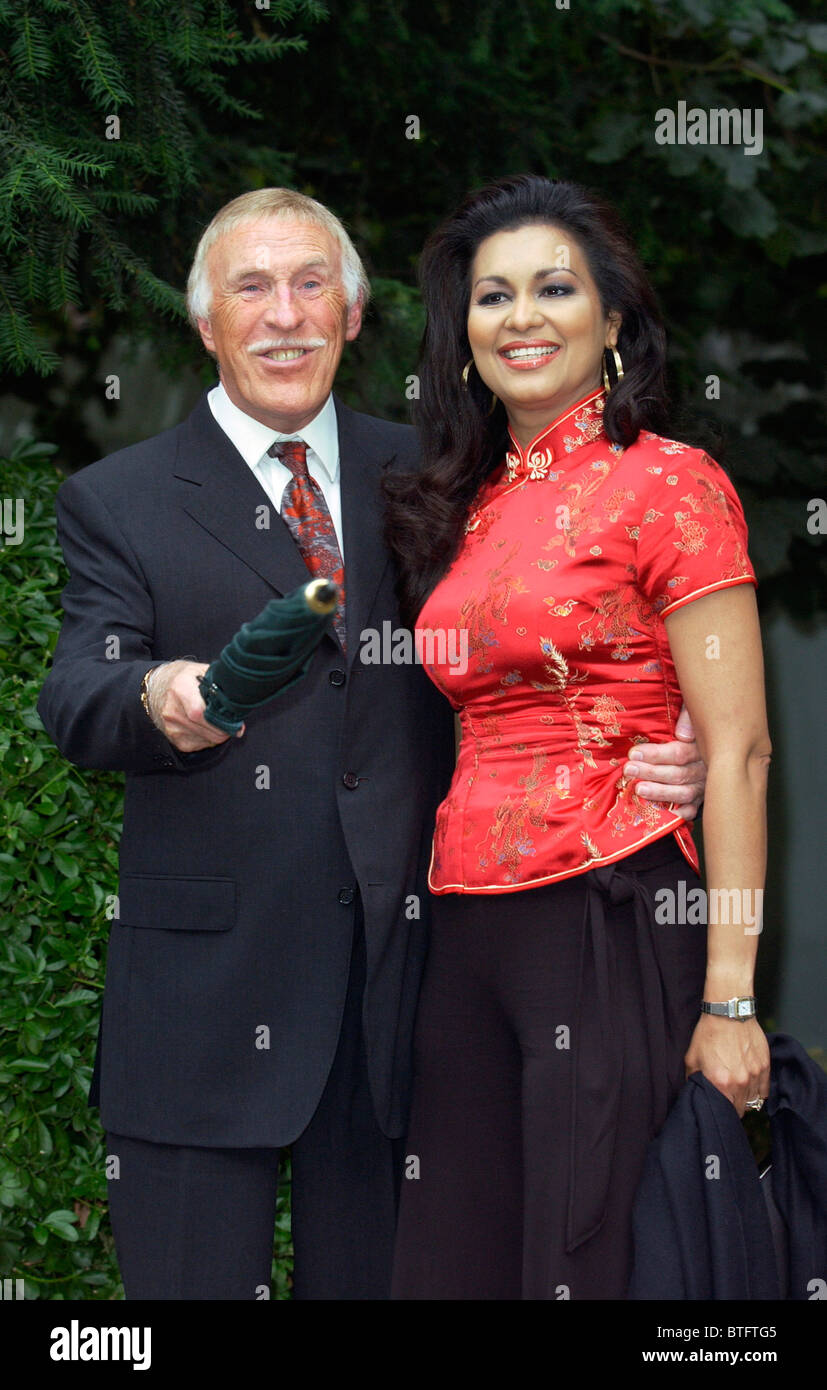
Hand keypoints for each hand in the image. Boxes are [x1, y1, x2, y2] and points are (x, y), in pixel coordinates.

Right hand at [146, 660, 244, 751]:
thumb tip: (239, 703)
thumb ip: (221, 686)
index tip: (235, 723)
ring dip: (217, 735)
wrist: (160, 686)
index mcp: (181, 688)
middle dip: (224, 730)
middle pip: (205, 730)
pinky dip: (208, 740)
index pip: (201, 713)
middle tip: (233, 726)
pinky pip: (197, 745)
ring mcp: (171, 725)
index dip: (221, 721)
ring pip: (204, 740)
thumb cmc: (186, 678)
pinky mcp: (173, 737)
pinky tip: (207, 728)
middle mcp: (172, 708)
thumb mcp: (203, 672)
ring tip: (219, 724)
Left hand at [623, 702, 705, 820]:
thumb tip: (682, 734)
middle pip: (678, 773)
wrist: (719, 747)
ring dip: (659, 792)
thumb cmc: (693, 729)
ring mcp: (703, 786)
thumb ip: (688, 718)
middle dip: (651, 772)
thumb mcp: (694, 714)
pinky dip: (677, 814)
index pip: (679, 753)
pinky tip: (660, 814)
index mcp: (701, 747)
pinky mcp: (701, 801)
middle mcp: (704, 769)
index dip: (656, 754)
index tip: (634, 753)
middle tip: (629, 770)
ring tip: (639, 789)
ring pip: (683, 793)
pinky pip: (690, 811)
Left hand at [684, 1014, 769, 1116]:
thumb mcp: (691, 1058)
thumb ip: (693, 1080)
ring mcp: (755, 1074)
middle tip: (729, 1097)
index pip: (728, 1112)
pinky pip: (765, 1090)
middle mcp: (740, 1082)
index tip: (721, 1108)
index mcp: (721, 1083)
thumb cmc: (708, 1034)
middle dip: (735, 1106)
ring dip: (747, 1098)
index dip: (724, 1111)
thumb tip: (694, 1092)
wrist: (727, 1013)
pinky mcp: (765, 1066)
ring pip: (755, 1100)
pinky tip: (750, 1084)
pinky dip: (758, 1090)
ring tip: (739, 1089)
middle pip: (742, 1108)